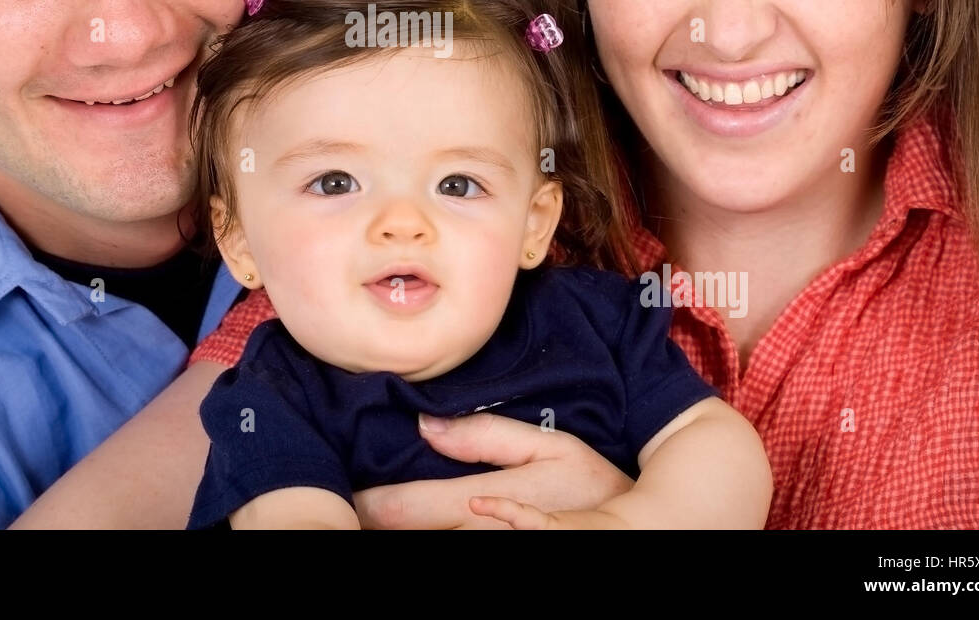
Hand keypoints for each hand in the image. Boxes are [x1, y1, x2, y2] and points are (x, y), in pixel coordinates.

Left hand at [353, 412, 633, 529]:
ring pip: (425, 541)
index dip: (369, 500)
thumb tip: (426, 424)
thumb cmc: (589, 484)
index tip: (347, 486)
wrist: (631, 532)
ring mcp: (486, 550)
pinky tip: (415, 518)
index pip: (405, 507)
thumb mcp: (547, 448)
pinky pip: (447, 545)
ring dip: (398, 524)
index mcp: (482, 502)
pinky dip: (426, 530)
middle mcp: (475, 536)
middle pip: (405, 532)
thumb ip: (485, 437)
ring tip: (375, 507)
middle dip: (376, 513)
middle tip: (351, 493)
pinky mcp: (499, 554)